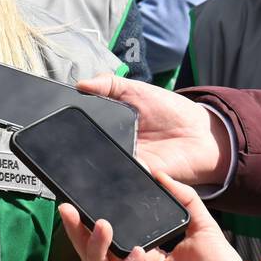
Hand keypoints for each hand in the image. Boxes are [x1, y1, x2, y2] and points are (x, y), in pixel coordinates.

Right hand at [57, 171, 245, 260]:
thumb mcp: (200, 225)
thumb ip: (182, 198)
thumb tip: (158, 172)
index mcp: (139, 259)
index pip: (103, 243)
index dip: (84, 226)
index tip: (73, 203)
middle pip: (91, 258)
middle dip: (76, 235)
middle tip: (69, 210)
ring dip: (96, 251)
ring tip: (103, 226)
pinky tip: (138, 254)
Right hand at [75, 73, 232, 185]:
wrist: (202, 134)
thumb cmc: (169, 110)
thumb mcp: (136, 90)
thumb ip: (109, 84)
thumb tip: (80, 84)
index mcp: (108, 125)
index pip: (83, 128)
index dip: (70, 124)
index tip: (58, 117)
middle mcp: (112, 146)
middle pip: (88, 148)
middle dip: (80, 144)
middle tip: (72, 135)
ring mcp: (124, 162)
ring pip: (102, 164)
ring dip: (100, 158)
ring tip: (101, 146)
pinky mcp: (138, 177)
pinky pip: (124, 176)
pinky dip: (124, 170)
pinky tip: (128, 159)